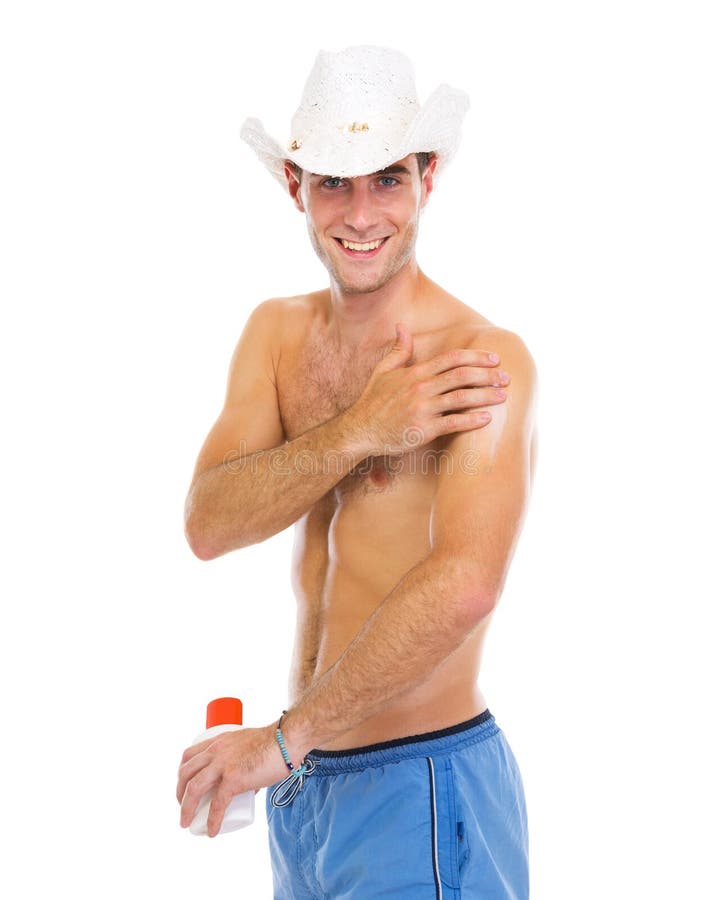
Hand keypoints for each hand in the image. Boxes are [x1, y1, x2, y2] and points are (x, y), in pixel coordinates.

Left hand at [176, 722, 286, 836]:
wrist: (288, 740)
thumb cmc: (276, 743)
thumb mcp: (248, 747)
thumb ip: (244, 764)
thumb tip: (249, 787)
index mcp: (218, 741)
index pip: (188, 756)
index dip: (181, 774)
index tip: (183, 788)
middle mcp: (216, 750)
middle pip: (186, 772)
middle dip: (179, 793)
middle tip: (184, 808)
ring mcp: (223, 764)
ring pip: (194, 788)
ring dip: (185, 808)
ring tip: (186, 822)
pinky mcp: (234, 777)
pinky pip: (218, 803)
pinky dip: (213, 820)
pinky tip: (212, 831)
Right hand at [343, 323, 509, 456]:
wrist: (359, 430)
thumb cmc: (373, 401)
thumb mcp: (383, 371)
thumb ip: (398, 350)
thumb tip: (402, 327)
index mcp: (415, 372)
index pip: (452, 359)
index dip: (476, 357)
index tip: (494, 359)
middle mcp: (420, 388)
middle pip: (462, 376)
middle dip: (487, 375)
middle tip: (506, 377)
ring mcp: (422, 409)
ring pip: (461, 398)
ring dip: (485, 396)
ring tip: (503, 396)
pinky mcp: (423, 429)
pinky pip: (453, 424)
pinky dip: (472, 421)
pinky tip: (486, 419)